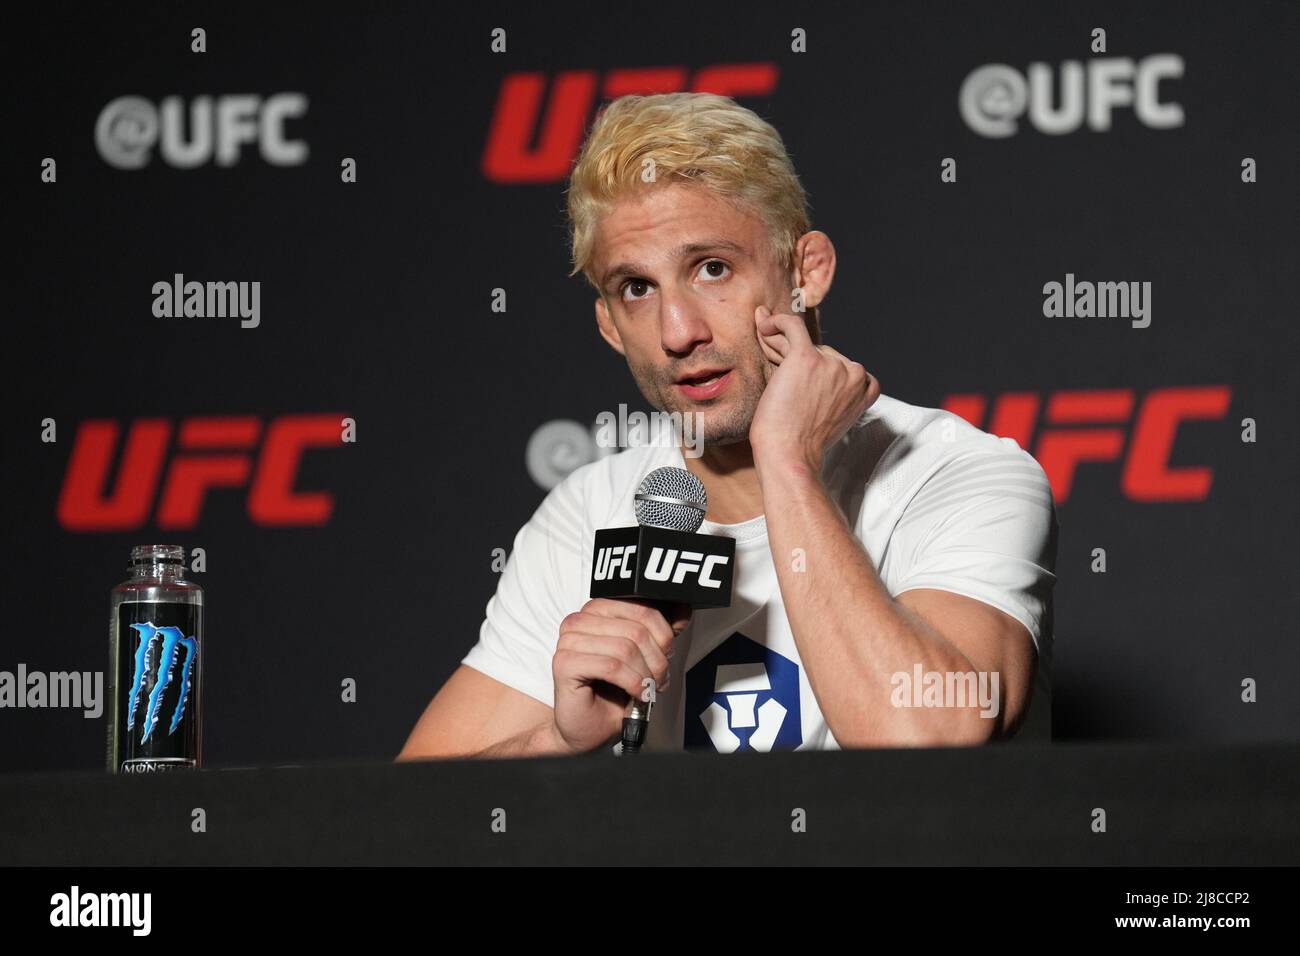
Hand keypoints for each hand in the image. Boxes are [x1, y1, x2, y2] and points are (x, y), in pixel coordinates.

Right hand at [550, 598, 691, 753]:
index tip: (668, 653)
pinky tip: (635, 693)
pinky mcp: (565, 663)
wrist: (586, 728)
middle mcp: (580, 621)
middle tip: (659, 678)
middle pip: (636, 629)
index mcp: (597, 611)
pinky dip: (632, 683)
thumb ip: (658, 633)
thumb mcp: (642, 657)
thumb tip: (683, 612)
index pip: (640, 606)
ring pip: (625, 648)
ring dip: (645, 675)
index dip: (663, 633)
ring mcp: (569, 641)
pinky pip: (612, 667)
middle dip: (657, 659)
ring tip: (647, 688)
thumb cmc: (609, 694)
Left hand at [750, 304, 879, 473]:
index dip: (813, 367)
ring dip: (782, 349)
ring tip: (769, 368)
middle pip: (821, 351)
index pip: (837, 363)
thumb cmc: (799, 440)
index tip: (795, 375)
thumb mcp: (823, 408)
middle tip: (777, 376)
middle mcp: (854, 372)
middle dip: (796, 359)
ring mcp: (833, 364)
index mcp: (865, 386)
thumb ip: (822, 381)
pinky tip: (762, 322)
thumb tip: (798, 341)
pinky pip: (791, 325)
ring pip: (802, 342)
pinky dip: (776, 322)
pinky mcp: (807, 358)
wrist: (789, 456)